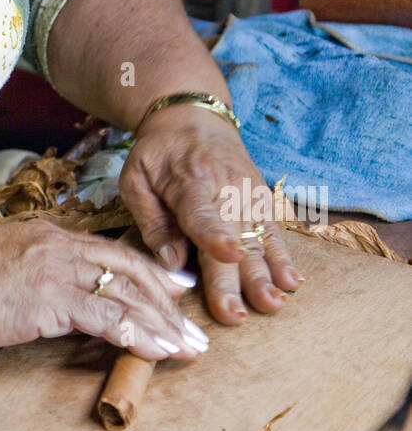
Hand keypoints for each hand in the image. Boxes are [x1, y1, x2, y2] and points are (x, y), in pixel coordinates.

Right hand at [0, 216, 208, 358]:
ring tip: (189, 347)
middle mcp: (61, 247)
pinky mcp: (53, 299)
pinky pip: (107, 317)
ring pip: (127, 294)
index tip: (176, 286)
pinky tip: (159, 351)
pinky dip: (138, 335)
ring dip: (163, 324)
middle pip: (130, 270)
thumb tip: (58, 303)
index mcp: (50, 236)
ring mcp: (59, 270)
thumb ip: (37, 277)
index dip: (149, 271)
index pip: (112, 252)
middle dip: (168, 301)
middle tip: (195, 326)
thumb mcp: (5, 267)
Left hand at [118, 105, 303, 324]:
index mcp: (188, 180)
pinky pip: (274, 231)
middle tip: (239, 314)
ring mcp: (248, 194)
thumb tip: (171, 261)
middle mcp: (224, 188)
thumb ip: (152, 220)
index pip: (201, 212)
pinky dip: (284, 257)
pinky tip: (293, 283)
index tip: (228, 256)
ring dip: (267, 273)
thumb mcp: (136, 178)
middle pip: (233, 235)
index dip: (214, 236)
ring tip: (274, 303)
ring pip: (258, 237)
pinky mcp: (262, 199)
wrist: (193, 116)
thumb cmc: (158, 154)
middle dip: (238, 276)